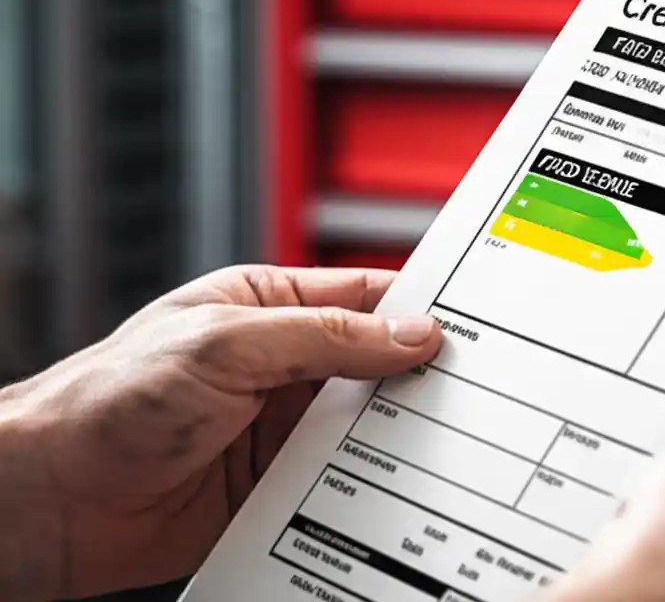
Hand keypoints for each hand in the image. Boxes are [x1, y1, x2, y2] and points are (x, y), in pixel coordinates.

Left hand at [0, 265, 441, 600]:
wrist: (53, 501)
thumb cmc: (110, 402)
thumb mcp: (228, 346)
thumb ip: (325, 338)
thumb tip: (409, 336)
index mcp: (267, 306)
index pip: (364, 298)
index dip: (419, 309)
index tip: (475, 326)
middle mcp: (281, 363)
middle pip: (376, 363)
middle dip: (420, 375)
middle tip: (473, 389)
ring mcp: (280, 426)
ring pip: (366, 424)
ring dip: (399, 433)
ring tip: (446, 438)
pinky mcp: (278, 483)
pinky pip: (344, 478)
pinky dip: (374, 483)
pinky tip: (400, 486)